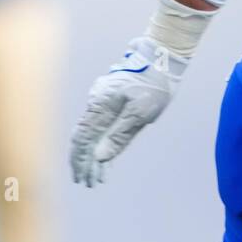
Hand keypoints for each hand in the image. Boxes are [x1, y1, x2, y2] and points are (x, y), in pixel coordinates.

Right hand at [68, 36, 188, 186]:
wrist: (161, 59)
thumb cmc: (154, 84)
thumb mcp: (141, 112)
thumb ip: (119, 136)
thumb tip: (100, 157)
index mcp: (100, 105)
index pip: (82, 138)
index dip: (81, 160)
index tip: (83, 178)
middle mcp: (95, 103)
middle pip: (82, 138)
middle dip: (83, 162)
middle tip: (87, 183)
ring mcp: (99, 102)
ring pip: (89, 135)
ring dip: (91, 157)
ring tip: (95, 178)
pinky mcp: (106, 103)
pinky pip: (97, 128)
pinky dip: (98, 145)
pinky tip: (102, 160)